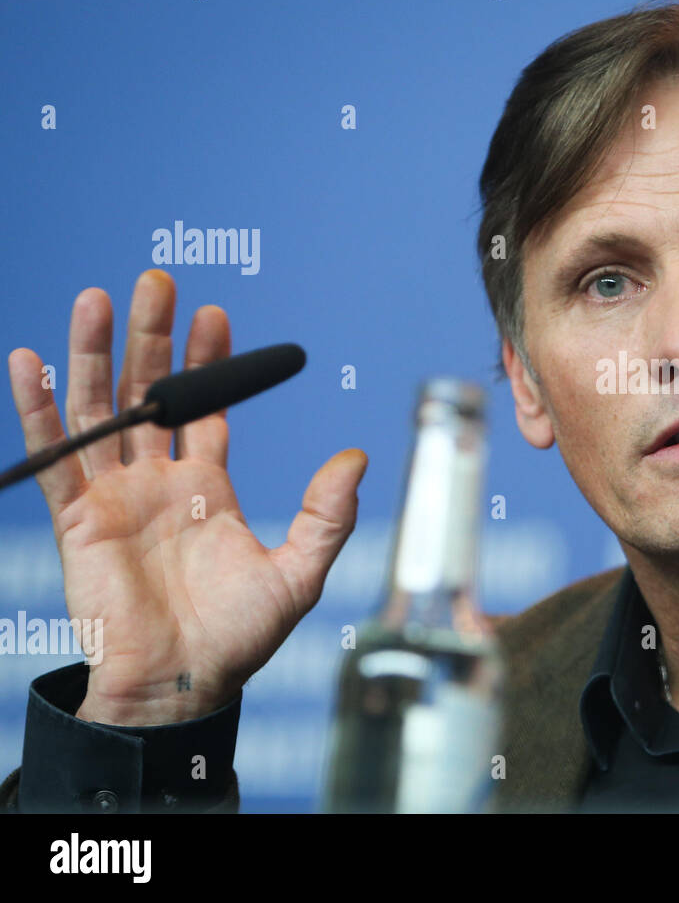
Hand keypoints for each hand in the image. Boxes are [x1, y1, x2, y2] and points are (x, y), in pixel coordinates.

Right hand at [6, 269, 367, 723]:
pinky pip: (54, 458)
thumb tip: (356, 458)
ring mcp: (114, 498)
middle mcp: (158, 483)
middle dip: (152, 340)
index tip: (213, 314)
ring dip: (96, 356)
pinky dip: (40, 411)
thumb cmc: (238, 638)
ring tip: (100, 298)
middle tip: (157, 282)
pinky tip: (31, 362)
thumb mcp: (299, 572)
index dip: (208, 363)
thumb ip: (327, 515)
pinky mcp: (77, 521)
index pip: (205, 409)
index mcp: (207, 487)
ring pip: (101, 412)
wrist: (181, 686)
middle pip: (151, 395)